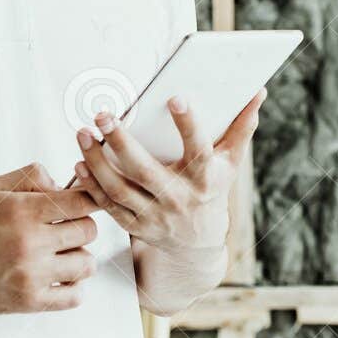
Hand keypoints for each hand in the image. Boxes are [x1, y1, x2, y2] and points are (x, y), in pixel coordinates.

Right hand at [0, 163, 100, 312]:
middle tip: (67, 228)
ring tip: (62, 254)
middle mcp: (31, 242)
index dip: (88, 199)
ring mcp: (32, 275)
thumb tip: (62, 184)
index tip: (84, 203)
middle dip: (82, 226)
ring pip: (86, 263)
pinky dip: (74, 286)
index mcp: (23, 211)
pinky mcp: (30, 301)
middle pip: (88, 231)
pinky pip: (75, 296)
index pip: (81, 201)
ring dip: (79, 257)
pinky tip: (61, 277)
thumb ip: (31, 176)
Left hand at [72, 88, 265, 253]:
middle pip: (145, 170)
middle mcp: (179, 198)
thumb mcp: (231, 162)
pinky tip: (79, 162)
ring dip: (96, 161)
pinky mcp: (135, 225)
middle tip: (102, 115)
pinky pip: (108, 205)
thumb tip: (258, 92)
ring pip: (119, 189)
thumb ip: (242, 126)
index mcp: (205, 178)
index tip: (175, 98)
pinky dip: (91, 185)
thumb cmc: (213, 191)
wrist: (198, 245)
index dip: (188, 124)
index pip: (198, 149)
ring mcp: (155, 215)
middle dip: (120, 140)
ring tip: (83, 133)